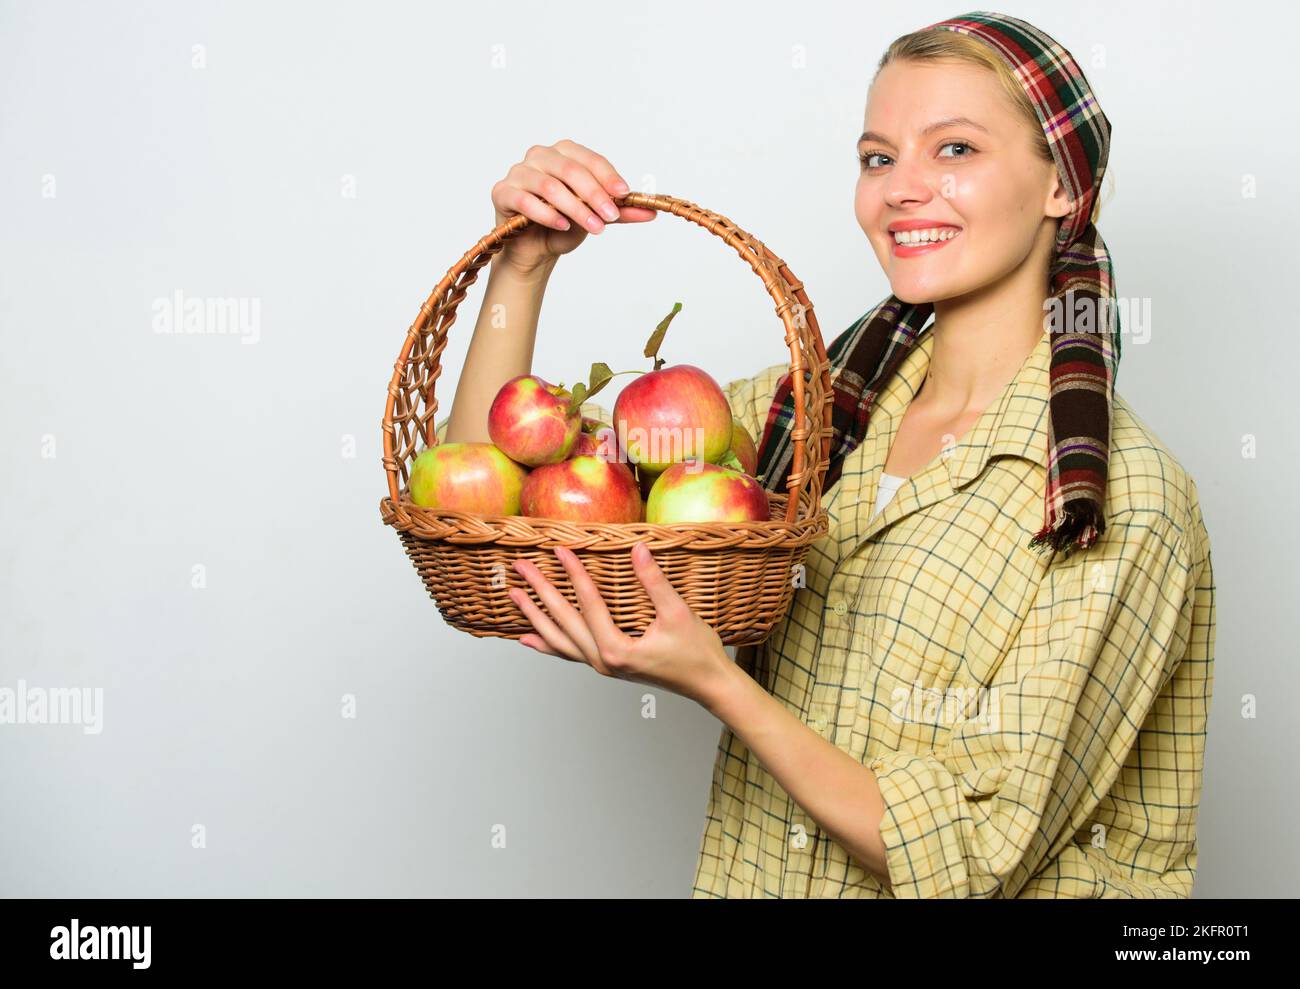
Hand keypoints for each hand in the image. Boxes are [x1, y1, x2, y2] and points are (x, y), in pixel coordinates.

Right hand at [490, 139, 657, 274]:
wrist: (534, 249)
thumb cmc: (563, 225)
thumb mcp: (596, 217)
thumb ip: (620, 212)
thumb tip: (651, 211)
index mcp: (564, 153)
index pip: (589, 159)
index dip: (608, 176)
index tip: (625, 194)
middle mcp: (540, 156)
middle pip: (570, 169)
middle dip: (594, 194)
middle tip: (611, 216)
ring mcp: (519, 172)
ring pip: (550, 186)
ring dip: (575, 208)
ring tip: (594, 226)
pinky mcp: (502, 192)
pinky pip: (525, 201)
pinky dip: (547, 214)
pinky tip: (563, 226)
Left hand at [508, 543, 735, 709]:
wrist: (708, 684)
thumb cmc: (697, 652)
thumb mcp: (677, 613)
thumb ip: (654, 581)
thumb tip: (638, 550)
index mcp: (617, 649)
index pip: (588, 604)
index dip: (574, 574)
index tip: (559, 550)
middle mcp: (603, 661)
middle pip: (564, 621)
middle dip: (540, 592)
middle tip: (521, 567)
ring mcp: (603, 666)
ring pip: (560, 640)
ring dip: (536, 617)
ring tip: (514, 596)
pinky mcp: (607, 666)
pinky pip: (569, 653)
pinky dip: (547, 644)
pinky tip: (529, 638)